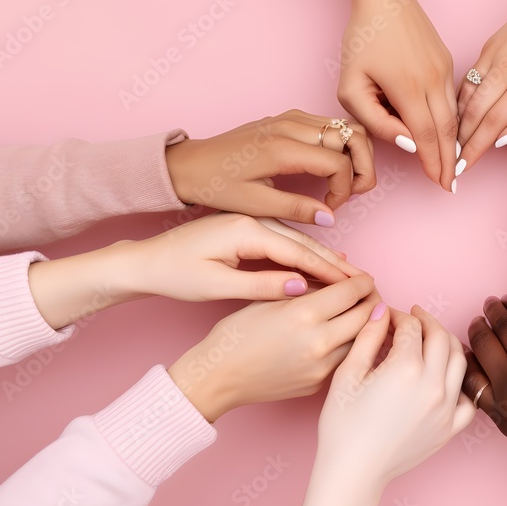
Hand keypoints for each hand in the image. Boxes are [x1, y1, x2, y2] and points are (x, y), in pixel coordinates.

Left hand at [125, 212, 363, 301]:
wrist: (143, 258)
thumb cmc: (173, 273)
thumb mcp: (214, 285)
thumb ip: (260, 284)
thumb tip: (301, 288)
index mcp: (245, 228)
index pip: (297, 251)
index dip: (328, 270)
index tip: (353, 285)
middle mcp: (251, 217)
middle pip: (303, 239)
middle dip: (334, 261)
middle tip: (363, 279)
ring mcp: (250, 217)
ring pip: (297, 236)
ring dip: (324, 253)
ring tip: (350, 271)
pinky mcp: (246, 222)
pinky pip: (285, 234)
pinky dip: (306, 248)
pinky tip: (321, 257)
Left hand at [165, 110, 375, 224]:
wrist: (190, 164)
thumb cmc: (217, 185)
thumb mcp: (256, 205)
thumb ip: (297, 209)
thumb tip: (330, 217)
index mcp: (282, 148)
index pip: (339, 162)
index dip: (345, 189)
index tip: (331, 208)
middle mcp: (291, 126)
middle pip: (354, 136)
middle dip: (363, 167)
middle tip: (351, 193)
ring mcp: (292, 117)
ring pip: (347, 126)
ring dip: (356, 154)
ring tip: (343, 182)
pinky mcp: (290, 118)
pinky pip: (331, 125)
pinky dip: (342, 145)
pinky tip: (328, 169)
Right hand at [168, 275, 378, 421]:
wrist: (219, 378)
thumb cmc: (238, 333)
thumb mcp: (269, 298)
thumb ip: (307, 287)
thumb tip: (339, 279)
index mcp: (304, 314)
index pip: (352, 291)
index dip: (363, 281)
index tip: (364, 278)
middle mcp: (319, 342)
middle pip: (366, 316)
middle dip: (371, 301)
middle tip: (369, 295)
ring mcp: (322, 367)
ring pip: (361, 340)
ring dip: (364, 326)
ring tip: (358, 315)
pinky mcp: (320, 385)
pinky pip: (344, 360)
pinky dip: (347, 346)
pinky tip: (339, 338)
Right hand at [318, 305, 474, 485]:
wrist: (353, 471)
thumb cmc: (343, 425)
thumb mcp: (347, 374)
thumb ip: (368, 337)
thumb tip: (382, 311)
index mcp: (406, 369)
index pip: (411, 327)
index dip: (397, 316)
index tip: (387, 316)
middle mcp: (433, 385)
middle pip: (441, 337)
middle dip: (426, 321)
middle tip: (412, 317)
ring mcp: (446, 408)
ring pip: (460, 361)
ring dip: (447, 343)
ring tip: (430, 339)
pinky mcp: (449, 428)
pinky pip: (469, 399)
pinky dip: (462, 382)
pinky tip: (447, 377)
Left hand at [337, 0, 457, 190]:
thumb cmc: (362, 39)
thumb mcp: (351, 86)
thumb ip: (375, 120)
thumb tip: (406, 142)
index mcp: (409, 87)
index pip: (427, 137)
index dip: (434, 164)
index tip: (440, 184)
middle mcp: (434, 80)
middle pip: (448, 131)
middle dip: (451, 161)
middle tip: (452, 184)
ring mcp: (444, 69)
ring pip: (454, 116)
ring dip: (454, 143)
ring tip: (453, 165)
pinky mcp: (447, 62)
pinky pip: (453, 99)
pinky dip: (452, 121)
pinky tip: (447, 135)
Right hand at [457, 0, 506, 171]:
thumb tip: (504, 138)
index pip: (491, 126)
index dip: (474, 150)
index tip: (463, 167)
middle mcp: (502, 72)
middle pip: (472, 115)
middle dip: (461, 142)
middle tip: (453, 162)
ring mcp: (490, 58)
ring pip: (464, 98)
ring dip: (457, 122)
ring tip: (455, 142)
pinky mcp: (485, 49)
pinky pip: (467, 81)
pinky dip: (460, 101)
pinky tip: (461, 115)